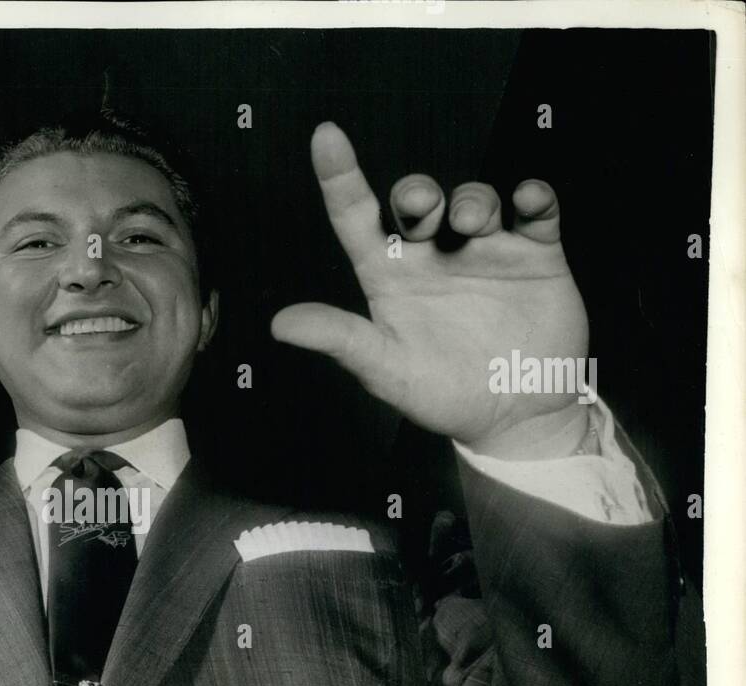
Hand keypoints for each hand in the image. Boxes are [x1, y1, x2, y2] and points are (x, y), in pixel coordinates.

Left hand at [271, 123, 589, 459]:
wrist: (518, 418)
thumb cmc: (444, 396)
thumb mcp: (386, 370)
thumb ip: (339, 340)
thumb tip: (280, 325)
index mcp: (390, 277)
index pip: (357, 217)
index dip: (340, 176)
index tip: (326, 136)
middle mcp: (433, 256)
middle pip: (417, 202)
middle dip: (417, 193)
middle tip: (421, 206)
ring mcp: (485, 251)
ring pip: (474, 200)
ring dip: (473, 200)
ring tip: (476, 224)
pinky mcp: (535, 255)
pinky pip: (537, 210)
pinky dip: (532, 197)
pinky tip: (526, 202)